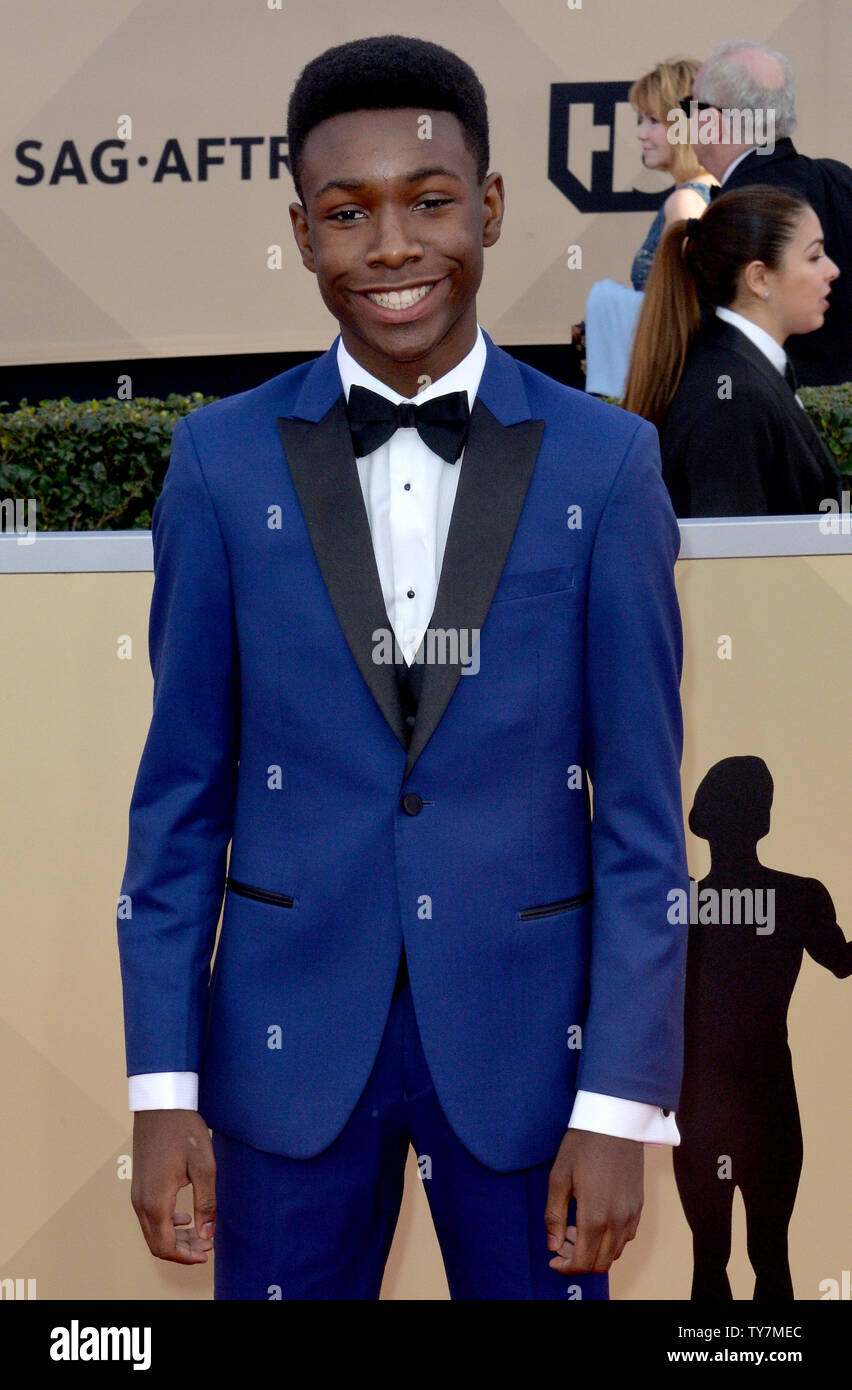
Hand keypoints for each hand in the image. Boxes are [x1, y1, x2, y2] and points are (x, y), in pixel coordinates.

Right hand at [131, 1109, 216, 1263]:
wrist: (161, 1105)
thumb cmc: (184, 1131)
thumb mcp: (203, 1166)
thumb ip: (206, 1203)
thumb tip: (207, 1235)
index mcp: (156, 1201)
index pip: (165, 1246)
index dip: (186, 1256)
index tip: (207, 1251)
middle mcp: (141, 1202)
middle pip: (156, 1243)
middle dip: (181, 1251)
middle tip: (206, 1246)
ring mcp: (137, 1194)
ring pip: (152, 1231)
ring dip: (174, 1238)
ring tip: (199, 1234)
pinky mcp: (139, 1185)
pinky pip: (149, 1217)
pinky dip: (166, 1225)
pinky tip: (184, 1216)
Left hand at [544, 1128, 642, 1273]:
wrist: (615, 1121)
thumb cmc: (582, 1145)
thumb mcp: (559, 1177)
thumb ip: (555, 1216)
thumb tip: (553, 1246)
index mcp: (595, 1216)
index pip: (583, 1262)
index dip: (566, 1268)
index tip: (553, 1259)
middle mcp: (617, 1221)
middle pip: (600, 1264)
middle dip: (579, 1260)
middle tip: (562, 1241)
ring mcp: (631, 1214)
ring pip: (615, 1252)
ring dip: (595, 1251)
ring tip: (576, 1229)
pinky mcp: (639, 1205)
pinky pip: (626, 1236)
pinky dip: (610, 1240)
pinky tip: (596, 1221)